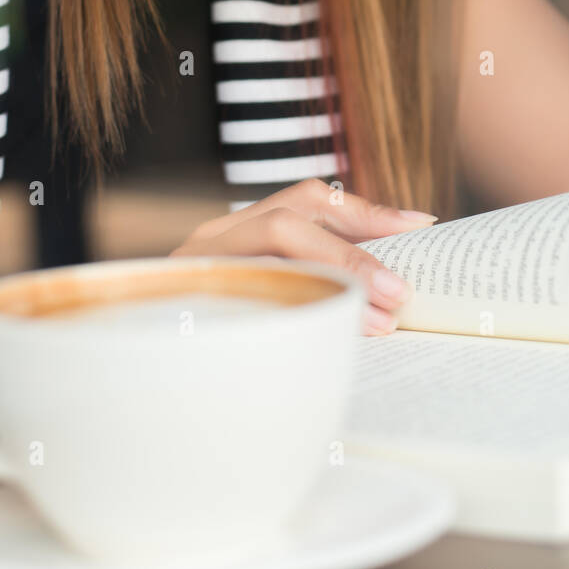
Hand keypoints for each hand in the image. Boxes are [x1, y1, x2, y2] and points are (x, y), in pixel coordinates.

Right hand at [169, 178, 435, 334]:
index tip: (421, 226)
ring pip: (266, 260)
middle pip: (286, 223)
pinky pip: (247, 308)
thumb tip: (393, 288)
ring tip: (377, 322)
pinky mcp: (179, 311)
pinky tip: (326, 341)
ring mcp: (189, 272)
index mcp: (237, 227)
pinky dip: (295, 319)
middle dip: (351, 255)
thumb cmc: (223, 330)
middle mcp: (210, 240)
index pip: (307, 200)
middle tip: (400, 292)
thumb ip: (314, 274)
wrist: (148, 369)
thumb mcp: (269, 286)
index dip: (366, 212)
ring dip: (331, 286)